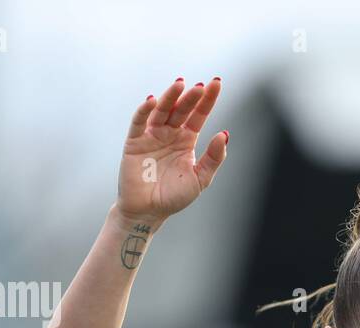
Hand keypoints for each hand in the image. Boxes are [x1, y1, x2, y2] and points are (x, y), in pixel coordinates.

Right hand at [116, 77, 227, 222]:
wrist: (149, 212)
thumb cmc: (174, 196)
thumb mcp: (200, 178)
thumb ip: (213, 158)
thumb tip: (224, 134)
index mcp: (186, 140)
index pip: (198, 115)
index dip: (207, 99)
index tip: (217, 83)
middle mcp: (170, 134)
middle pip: (181, 110)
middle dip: (191, 97)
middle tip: (199, 85)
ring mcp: (152, 136)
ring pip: (162, 111)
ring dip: (170, 97)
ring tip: (180, 85)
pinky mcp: (134, 142)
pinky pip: (139, 122)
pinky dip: (144, 111)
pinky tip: (152, 100)